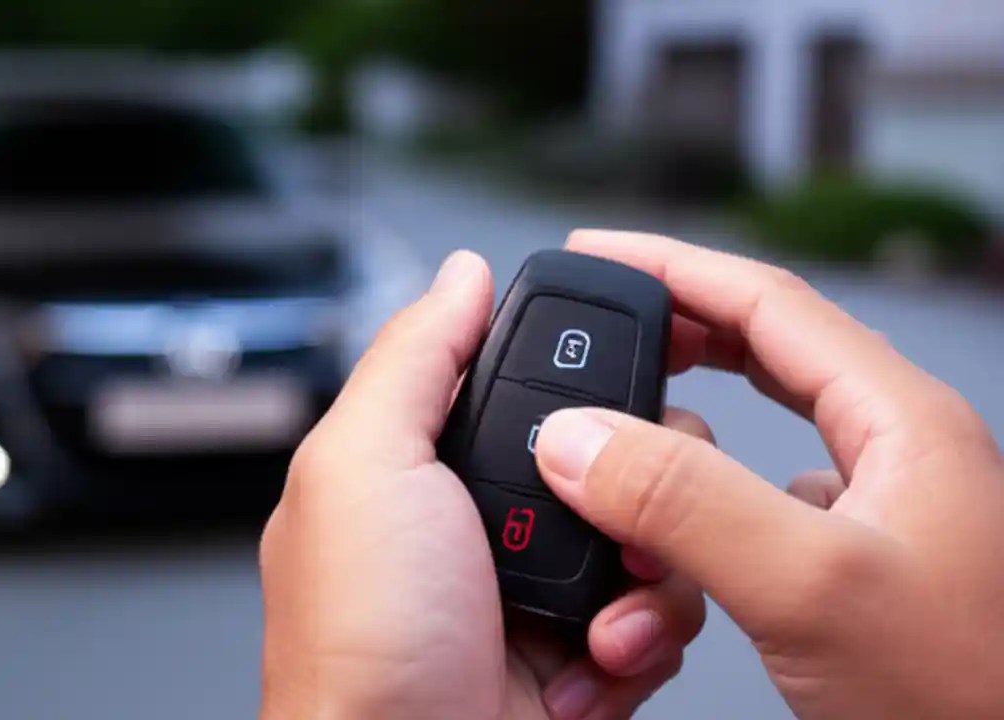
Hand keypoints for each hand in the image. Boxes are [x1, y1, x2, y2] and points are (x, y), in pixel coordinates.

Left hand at [260, 251, 706, 718]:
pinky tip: (591, 664)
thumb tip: (459, 275)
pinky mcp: (576, 655)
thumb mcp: (363, 469)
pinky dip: (641, 642)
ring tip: (596, 617)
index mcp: (423, 466)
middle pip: (607, 457)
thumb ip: (412, 361)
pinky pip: (652, 619)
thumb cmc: (358, 646)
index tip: (632, 382)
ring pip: (646, 537)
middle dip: (631, 489)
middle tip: (610, 520)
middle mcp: (478, 523)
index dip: (583, 378)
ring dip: (645, 578)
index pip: (526, 382)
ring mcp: (532, 592)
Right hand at [536, 231, 1003, 718]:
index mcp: (900, 420)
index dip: (670, 267)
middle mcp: (897, 451)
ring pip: (773, 422)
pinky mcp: (868, 562)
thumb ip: (686, 502)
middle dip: (679, 326)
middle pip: (770, 347)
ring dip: (695, 410)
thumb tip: (579, 439)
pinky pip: (774, 492)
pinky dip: (714, 484)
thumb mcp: (810, 586)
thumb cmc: (969, 696)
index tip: (593, 256)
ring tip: (631, 411)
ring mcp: (887, 508)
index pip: (766, 300)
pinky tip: (689, 516)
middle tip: (602, 323)